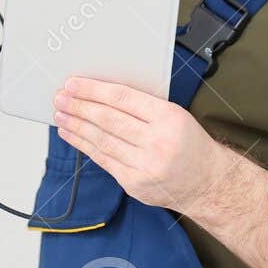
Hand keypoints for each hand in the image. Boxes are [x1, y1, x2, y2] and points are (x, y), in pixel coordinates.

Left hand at [53, 76, 231, 215]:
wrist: (206, 183)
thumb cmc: (188, 144)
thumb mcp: (175, 115)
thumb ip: (143, 106)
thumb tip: (100, 93)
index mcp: (168, 118)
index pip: (123, 99)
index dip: (94, 90)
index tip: (74, 84)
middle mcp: (157, 142)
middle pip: (108, 120)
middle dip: (79, 106)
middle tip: (60, 97)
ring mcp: (145, 166)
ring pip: (102, 140)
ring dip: (76, 125)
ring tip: (60, 113)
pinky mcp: (134, 183)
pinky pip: (103, 160)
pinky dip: (84, 145)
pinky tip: (71, 134)